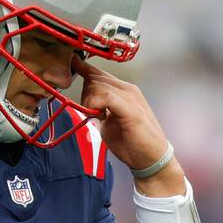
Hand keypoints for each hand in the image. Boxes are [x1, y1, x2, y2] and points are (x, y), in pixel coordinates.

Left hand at [73, 54, 184, 196]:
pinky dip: (95, 103)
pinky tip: (97, 114)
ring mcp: (131, 98)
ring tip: (96, 116)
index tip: (71, 64)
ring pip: (99, 85)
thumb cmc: (132, 142)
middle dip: (84, 93)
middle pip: (95, 77)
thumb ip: (100, 109)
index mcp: (124, 91)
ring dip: (89, 100)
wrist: (151, 159)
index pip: (100, 73)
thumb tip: (87, 104)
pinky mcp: (131, 110)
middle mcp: (128, 90)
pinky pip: (106, 97)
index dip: (83, 68)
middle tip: (89, 111)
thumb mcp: (110, 121)